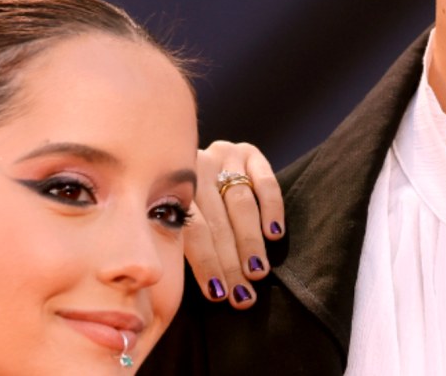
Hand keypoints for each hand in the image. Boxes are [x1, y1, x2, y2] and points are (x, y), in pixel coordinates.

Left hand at [183, 141, 284, 308]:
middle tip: (243, 294)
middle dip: (231, 262)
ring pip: (240, 203)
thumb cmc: (189, 212)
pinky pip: (264, 181)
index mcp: (171, 187)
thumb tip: (198, 292)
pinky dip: (271, 208)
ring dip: (251, 242)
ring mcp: (223, 155)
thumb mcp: (177, 223)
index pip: (192, 230)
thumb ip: (185, 246)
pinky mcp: (249, 151)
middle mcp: (196, 166)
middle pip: (217, 220)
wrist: (199, 164)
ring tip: (258, 272)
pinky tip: (274, 234)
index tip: (219, 294)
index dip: (207, 263)